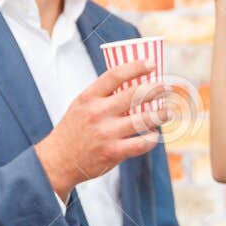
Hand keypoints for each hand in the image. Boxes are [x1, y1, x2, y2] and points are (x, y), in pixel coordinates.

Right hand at [34, 61, 167, 197]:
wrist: (58, 161)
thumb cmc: (73, 131)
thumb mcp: (80, 106)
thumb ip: (102, 96)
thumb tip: (133, 85)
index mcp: (88, 97)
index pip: (115, 75)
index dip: (136, 66)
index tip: (151, 64)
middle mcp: (98, 113)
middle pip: (135, 94)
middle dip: (156, 89)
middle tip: (166, 88)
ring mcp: (106, 133)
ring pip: (143, 119)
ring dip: (160, 114)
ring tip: (167, 111)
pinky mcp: (113, 152)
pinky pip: (141, 143)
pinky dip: (152, 138)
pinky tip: (154, 135)